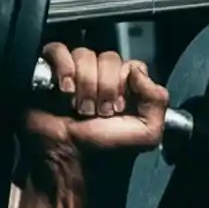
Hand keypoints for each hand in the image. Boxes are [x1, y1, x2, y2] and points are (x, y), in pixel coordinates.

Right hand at [22, 44, 168, 156]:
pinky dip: (63, 67)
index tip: (120, 108)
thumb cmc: (106, 148)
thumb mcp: (148, 133)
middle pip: (109, 58)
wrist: (68, 157)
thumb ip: (157, 100)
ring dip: (85, 85)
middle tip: (100, 112)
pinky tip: (64, 90)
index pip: (133, 65)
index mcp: (129, 90)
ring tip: (81, 109)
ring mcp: (77, 73)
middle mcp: (104, 78)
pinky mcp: (51, 70)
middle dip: (106, 88)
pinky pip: (58, 50)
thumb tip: (137, 71)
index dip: (127, 84)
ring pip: (84, 55)